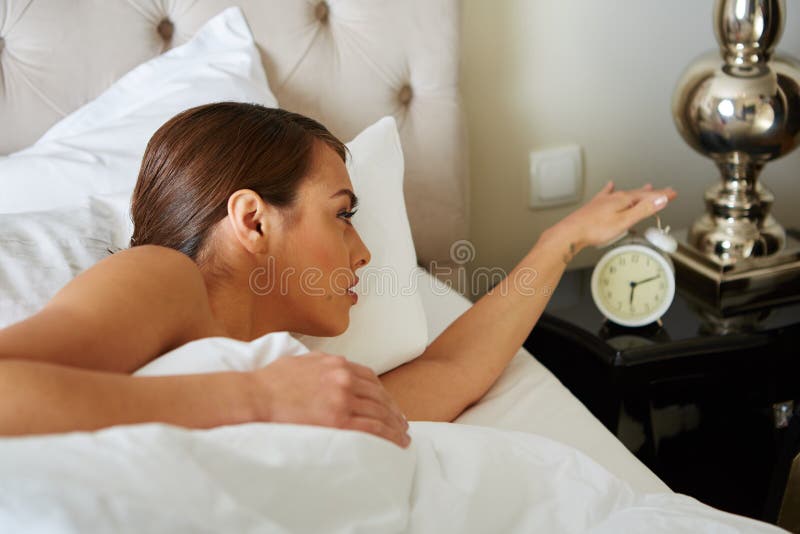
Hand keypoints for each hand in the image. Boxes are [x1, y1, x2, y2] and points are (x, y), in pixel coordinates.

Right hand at [251, 353, 410, 447]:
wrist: (255, 396)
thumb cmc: (269, 382)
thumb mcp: (299, 362)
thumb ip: (318, 364)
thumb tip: (325, 369)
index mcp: (335, 363)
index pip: (369, 378)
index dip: (382, 393)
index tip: (387, 403)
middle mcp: (344, 378)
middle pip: (379, 395)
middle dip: (392, 409)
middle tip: (400, 421)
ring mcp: (343, 398)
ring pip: (380, 412)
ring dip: (395, 424)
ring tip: (402, 434)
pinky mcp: (339, 420)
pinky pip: (373, 428)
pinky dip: (389, 435)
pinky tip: (396, 442)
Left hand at [556, 182, 676, 251]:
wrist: (571, 233)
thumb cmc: (594, 229)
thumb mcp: (624, 221)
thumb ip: (643, 210)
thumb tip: (660, 200)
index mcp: (623, 200)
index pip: (648, 196)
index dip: (662, 196)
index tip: (673, 194)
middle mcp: (614, 197)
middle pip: (638, 194)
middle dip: (653, 193)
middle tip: (665, 192)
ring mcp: (603, 201)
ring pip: (625, 194)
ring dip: (638, 192)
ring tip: (647, 187)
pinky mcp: (595, 207)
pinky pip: (607, 194)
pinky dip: (612, 190)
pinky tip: (610, 186)